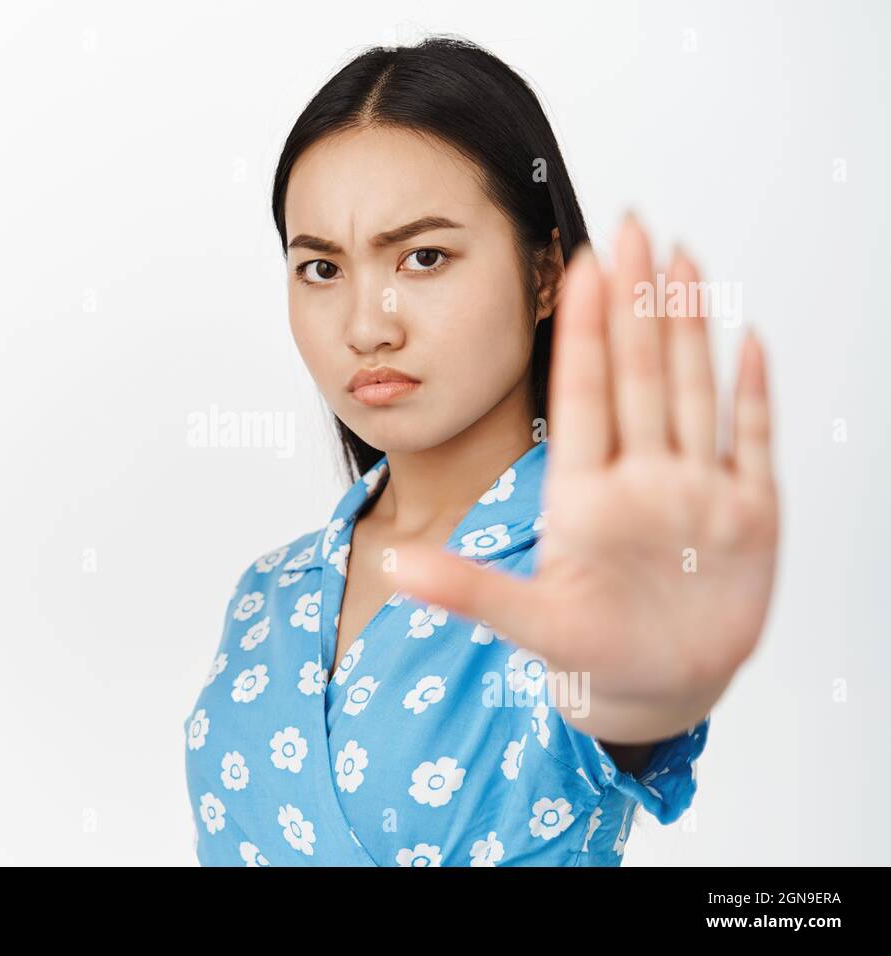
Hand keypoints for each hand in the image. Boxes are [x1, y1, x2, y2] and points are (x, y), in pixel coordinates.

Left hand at [393, 212, 778, 744]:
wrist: (654, 692)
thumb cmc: (589, 652)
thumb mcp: (527, 622)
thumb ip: (465, 590)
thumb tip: (392, 563)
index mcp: (583, 495)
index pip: (583, 393)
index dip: (586, 330)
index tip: (579, 266)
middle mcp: (640, 479)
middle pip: (639, 375)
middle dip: (637, 302)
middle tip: (631, 225)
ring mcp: (696, 493)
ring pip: (691, 392)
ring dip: (690, 328)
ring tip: (682, 258)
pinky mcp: (749, 518)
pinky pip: (752, 443)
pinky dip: (752, 396)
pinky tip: (747, 341)